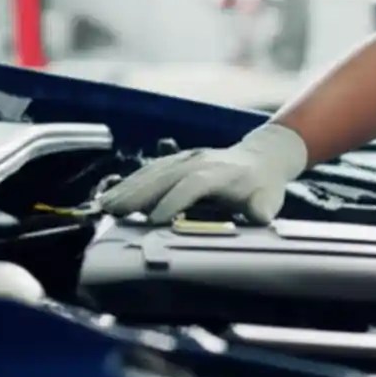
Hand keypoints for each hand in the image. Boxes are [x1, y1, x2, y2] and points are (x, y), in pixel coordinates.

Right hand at [99, 123, 308, 224]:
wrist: (263, 156)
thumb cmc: (263, 186)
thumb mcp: (269, 200)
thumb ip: (262, 209)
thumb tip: (258, 217)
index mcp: (223, 173)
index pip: (195, 183)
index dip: (175, 200)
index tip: (155, 220)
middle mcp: (202, 161)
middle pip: (167, 175)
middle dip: (140, 194)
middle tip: (115, 213)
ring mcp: (187, 158)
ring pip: (154, 171)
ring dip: (129, 188)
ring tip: (106, 206)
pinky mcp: (177, 160)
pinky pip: (151, 169)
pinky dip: (130, 182)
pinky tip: (112, 195)